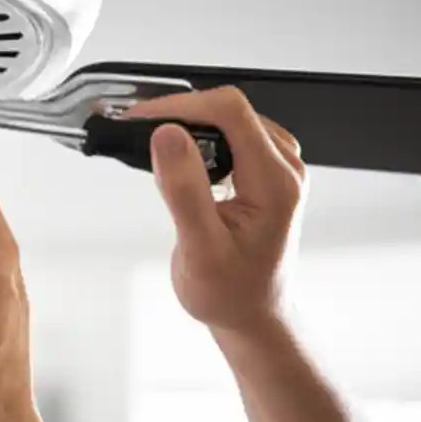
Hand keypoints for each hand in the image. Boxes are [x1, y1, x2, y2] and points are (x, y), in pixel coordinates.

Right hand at [126, 87, 307, 337]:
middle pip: (231, 111)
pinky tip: (179, 156)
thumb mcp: (200, 248)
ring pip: (231, 120)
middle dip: (180, 113)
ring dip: (190, 123)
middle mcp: (284, 168)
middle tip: (136, 130)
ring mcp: (277, 169)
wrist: (252, 315)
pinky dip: (202, 138)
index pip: (230, 112)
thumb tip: (167, 135)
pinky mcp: (265, 174)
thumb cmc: (229, 292)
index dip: (181, 106)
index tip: (140, 118)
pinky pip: (234, 137)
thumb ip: (184, 189)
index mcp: (275, 182)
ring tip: (151, 141)